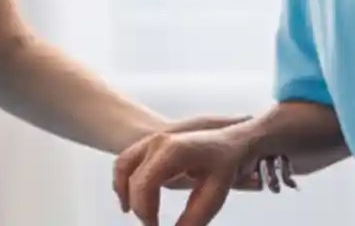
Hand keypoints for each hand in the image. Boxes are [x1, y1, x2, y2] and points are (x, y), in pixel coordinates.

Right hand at [113, 125, 295, 225]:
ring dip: (124, 193)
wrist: (231, 137)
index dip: (145, 212)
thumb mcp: (214, 193)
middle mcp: (157, 142)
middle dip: (140, 208)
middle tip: (153, 225)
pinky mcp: (149, 143)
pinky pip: (125, 163)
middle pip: (133, 181)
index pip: (145, 185)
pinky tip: (131, 202)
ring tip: (139, 215)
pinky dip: (123, 182)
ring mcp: (151, 139)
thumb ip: (193, 218)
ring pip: (123, 168)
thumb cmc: (225, 161)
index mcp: (173, 151)